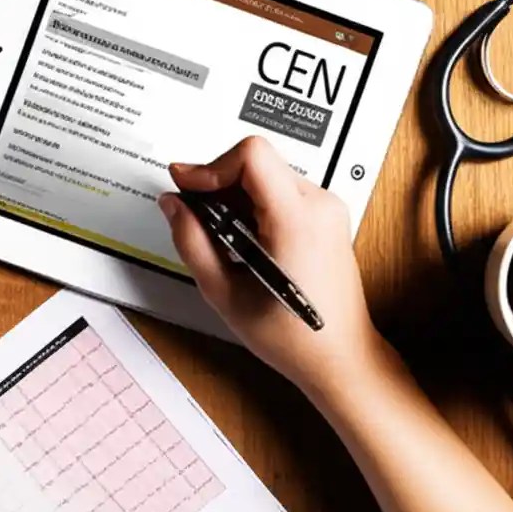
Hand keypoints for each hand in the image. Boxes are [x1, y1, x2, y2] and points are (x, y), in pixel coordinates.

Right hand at [158, 136, 380, 394]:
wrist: (339, 356)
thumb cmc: (294, 337)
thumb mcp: (225, 293)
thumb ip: (192, 242)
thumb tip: (173, 205)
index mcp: (296, 220)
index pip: (252, 155)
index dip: (211, 166)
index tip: (186, 184)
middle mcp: (318, 205)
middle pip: (256, 162)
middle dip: (218, 184)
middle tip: (195, 215)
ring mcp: (327, 209)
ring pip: (267, 174)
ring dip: (235, 196)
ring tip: (222, 237)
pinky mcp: (326, 216)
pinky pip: (281, 191)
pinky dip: (254, 205)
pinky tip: (244, 240)